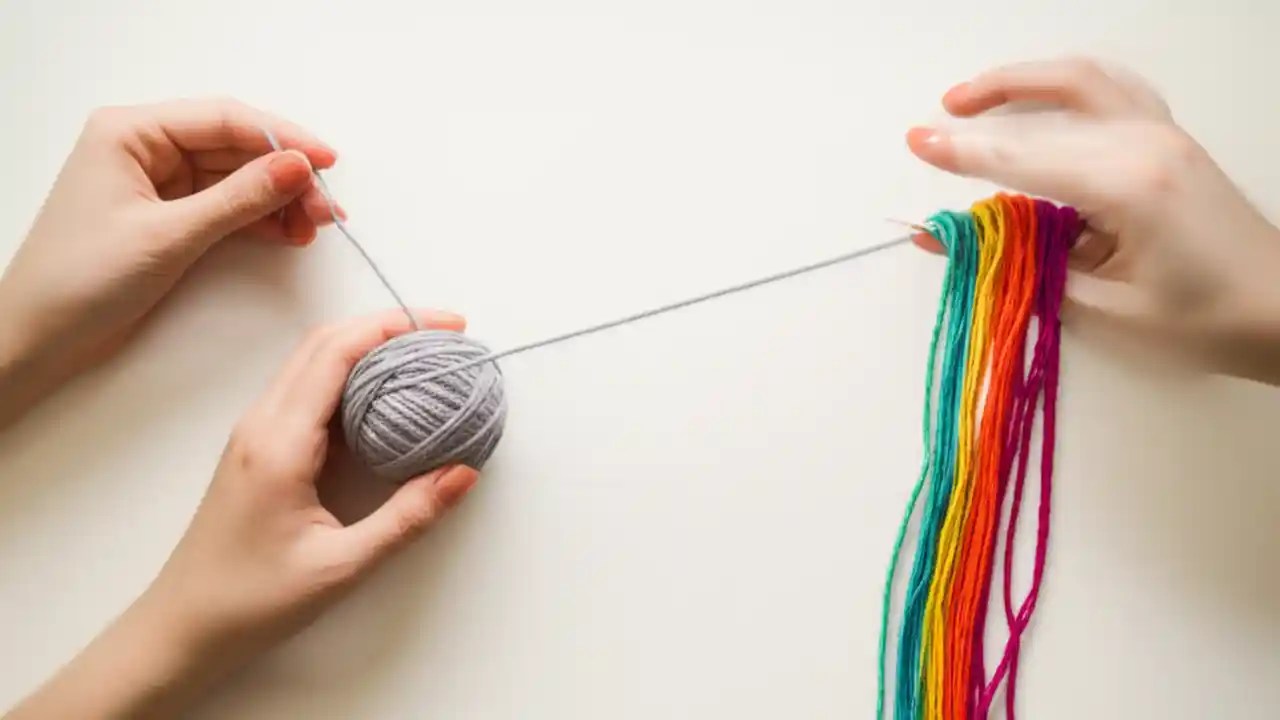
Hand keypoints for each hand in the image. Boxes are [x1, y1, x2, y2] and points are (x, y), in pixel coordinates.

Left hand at [0, 98, 343, 426]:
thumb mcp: (169, 235)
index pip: (223, 119)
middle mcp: (145, 148)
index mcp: (130, 132)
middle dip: (285, 176)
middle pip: (236, 148)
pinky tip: (289, 234)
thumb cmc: (81, 279)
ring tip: (314, 227)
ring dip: (278, 201)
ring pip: (237, 179)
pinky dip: (260, 220)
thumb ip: (238, 199)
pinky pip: (228, 207)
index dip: (281, 137)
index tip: (326, 161)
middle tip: (326, 208)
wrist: (41, 337)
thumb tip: (297, 167)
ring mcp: (159, 184)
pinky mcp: (170, 217)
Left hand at [5, 310, 480, 719]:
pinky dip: (349, 374)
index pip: (338, 352)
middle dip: (387, 325)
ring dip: (366, 346)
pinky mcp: (258, 447)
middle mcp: (262, 423)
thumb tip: (464, 472)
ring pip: (312, 361)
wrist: (184, 627)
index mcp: (280, 442)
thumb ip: (408, 517)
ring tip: (422, 357)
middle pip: (324, 342)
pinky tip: (383, 396)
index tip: (448, 326)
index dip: (395, 326)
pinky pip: (306, 389)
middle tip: (445, 335)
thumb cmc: (255, 600)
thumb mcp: (343, 565)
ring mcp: (255, 432)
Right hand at [907, 58, 1279, 383]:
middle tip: (936, 119)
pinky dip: (1066, 88)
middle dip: (988, 103)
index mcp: (1129, 184)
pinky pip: (1112, 92)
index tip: (918, 143)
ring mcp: (1165, 134)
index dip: (965, 153)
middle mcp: (1147, 142)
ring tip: (975, 95)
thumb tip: (948, 240)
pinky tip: (1040, 100)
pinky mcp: (1172, 140)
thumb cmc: (1200, 321)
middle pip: (1053, 103)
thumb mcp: (1102, 307)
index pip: (1025, 158)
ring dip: (1026, 81)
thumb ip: (1020, 266)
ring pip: (1084, 81)